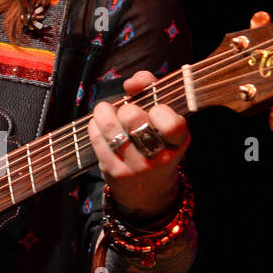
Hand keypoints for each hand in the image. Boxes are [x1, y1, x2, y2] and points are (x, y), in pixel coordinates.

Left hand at [87, 70, 189, 220]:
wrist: (149, 190)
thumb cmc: (156, 142)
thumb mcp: (163, 119)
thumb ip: (151, 90)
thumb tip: (133, 82)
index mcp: (178, 142)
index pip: (171, 124)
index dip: (159, 110)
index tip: (153, 109)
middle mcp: (159, 157)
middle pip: (134, 119)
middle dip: (126, 108)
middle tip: (125, 110)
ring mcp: (136, 167)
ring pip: (111, 128)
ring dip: (104, 112)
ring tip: (105, 110)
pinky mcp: (115, 173)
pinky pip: (98, 141)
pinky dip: (94, 126)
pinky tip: (98, 125)